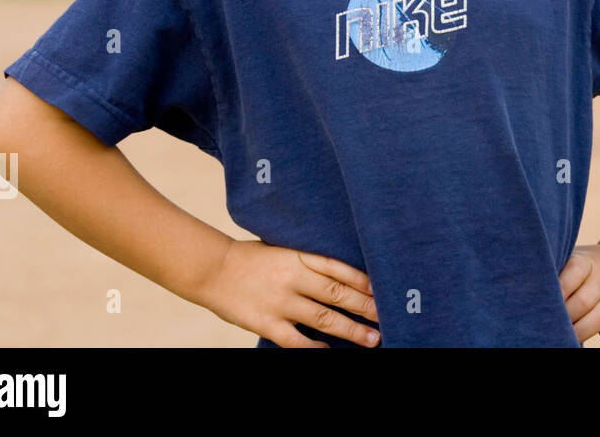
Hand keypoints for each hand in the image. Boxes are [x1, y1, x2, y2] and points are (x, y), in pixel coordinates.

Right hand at [198, 239, 379, 347]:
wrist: (211, 268)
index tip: (384, 289)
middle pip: (338, 294)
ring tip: (373, 338)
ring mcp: (280, 302)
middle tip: (388, 316)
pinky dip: (315, 348)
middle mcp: (293, 278)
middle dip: (366, 307)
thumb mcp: (284, 248)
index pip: (340, 268)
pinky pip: (296, 340)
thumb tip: (343, 274)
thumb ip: (309, 260)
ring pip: (324, 318)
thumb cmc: (251, 257)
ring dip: (351, 330)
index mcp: (299, 256)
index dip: (364, 280)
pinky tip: (331, 351)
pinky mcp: (266, 322)